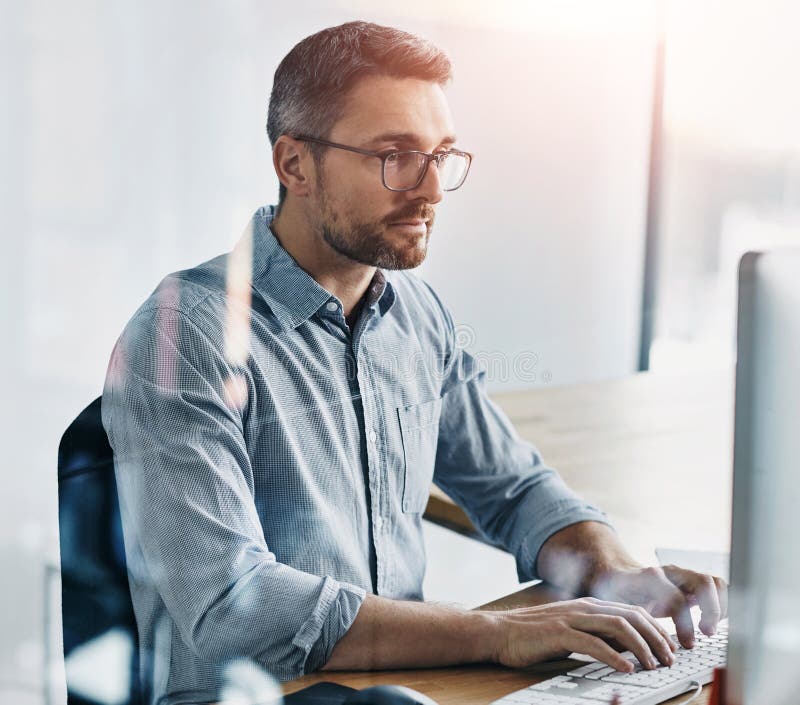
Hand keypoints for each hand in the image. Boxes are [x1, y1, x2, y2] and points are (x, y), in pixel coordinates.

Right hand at [486, 597, 676, 671]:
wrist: (500, 631)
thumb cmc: (534, 635)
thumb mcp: (572, 631)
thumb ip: (598, 634)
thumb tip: (628, 649)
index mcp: (589, 605)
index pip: (632, 611)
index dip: (656, 629)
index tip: (670, 648)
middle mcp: (584, 607)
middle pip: (631, 617)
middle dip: (656, 638)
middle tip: (670, 659)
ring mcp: (572, 618)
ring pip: (618, 627)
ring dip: (641, 648)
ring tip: (654, 665)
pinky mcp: (560, 633)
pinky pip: (594, 643)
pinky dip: (615, 657)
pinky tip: (627, 669)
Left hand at [590, 564, 727, 647]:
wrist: (616, 574)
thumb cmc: (614, 592)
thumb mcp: (615, 604)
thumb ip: (628, 617)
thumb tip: (640, 637)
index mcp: (651, 577)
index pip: (678, 598)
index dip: (686, 623)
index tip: (687, 644)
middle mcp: (672, 573)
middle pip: (704, 582)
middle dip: (712, 610)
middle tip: (708, 633)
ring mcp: (684, 576)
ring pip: (715, 582)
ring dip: (720, 607)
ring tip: (711, 629)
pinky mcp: (693, 584)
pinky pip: (717, 589)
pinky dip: (721, 605)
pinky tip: (712, 623)